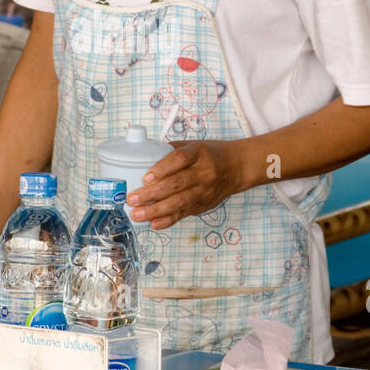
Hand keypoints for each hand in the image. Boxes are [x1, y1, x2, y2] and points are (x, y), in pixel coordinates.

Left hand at [126, 139, 245, 229]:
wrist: (237, 167)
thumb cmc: (211, 154)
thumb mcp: (194, 145)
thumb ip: (170, 151)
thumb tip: (141, 156)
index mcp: (199, 153)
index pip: (179, 159)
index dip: (162, 169)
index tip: (146, 177)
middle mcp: (203, 172)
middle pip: (176, 184)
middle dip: (151, 194)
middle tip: (132, 199)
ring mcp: (204, 191)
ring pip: (178, 202)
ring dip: (156, 210)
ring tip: (137, 214)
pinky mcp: (203, 205)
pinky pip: (183, 213)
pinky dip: (168, 220)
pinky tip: (153, 223)